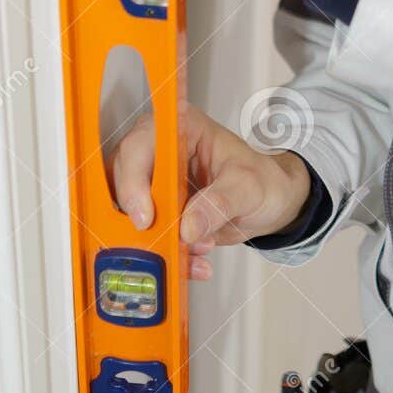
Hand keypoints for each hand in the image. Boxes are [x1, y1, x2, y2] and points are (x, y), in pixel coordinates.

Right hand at [110, 104, 312, 279]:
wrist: (271, 202)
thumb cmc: (261, 180)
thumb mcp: (248, 187)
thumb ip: (219, 203)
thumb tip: (188, 227)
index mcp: (181, 129)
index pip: (141, 145)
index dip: (134, 179)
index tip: (146, 216)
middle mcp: (159, 152)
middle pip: (122, 179)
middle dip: (140, 216)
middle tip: (163, 241)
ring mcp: (154, 182)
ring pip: (125, 210)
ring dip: (153, 238)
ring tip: (189, 253)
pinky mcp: (156, 210)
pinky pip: (144, 233)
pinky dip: (165, 253)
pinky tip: (192, 263)